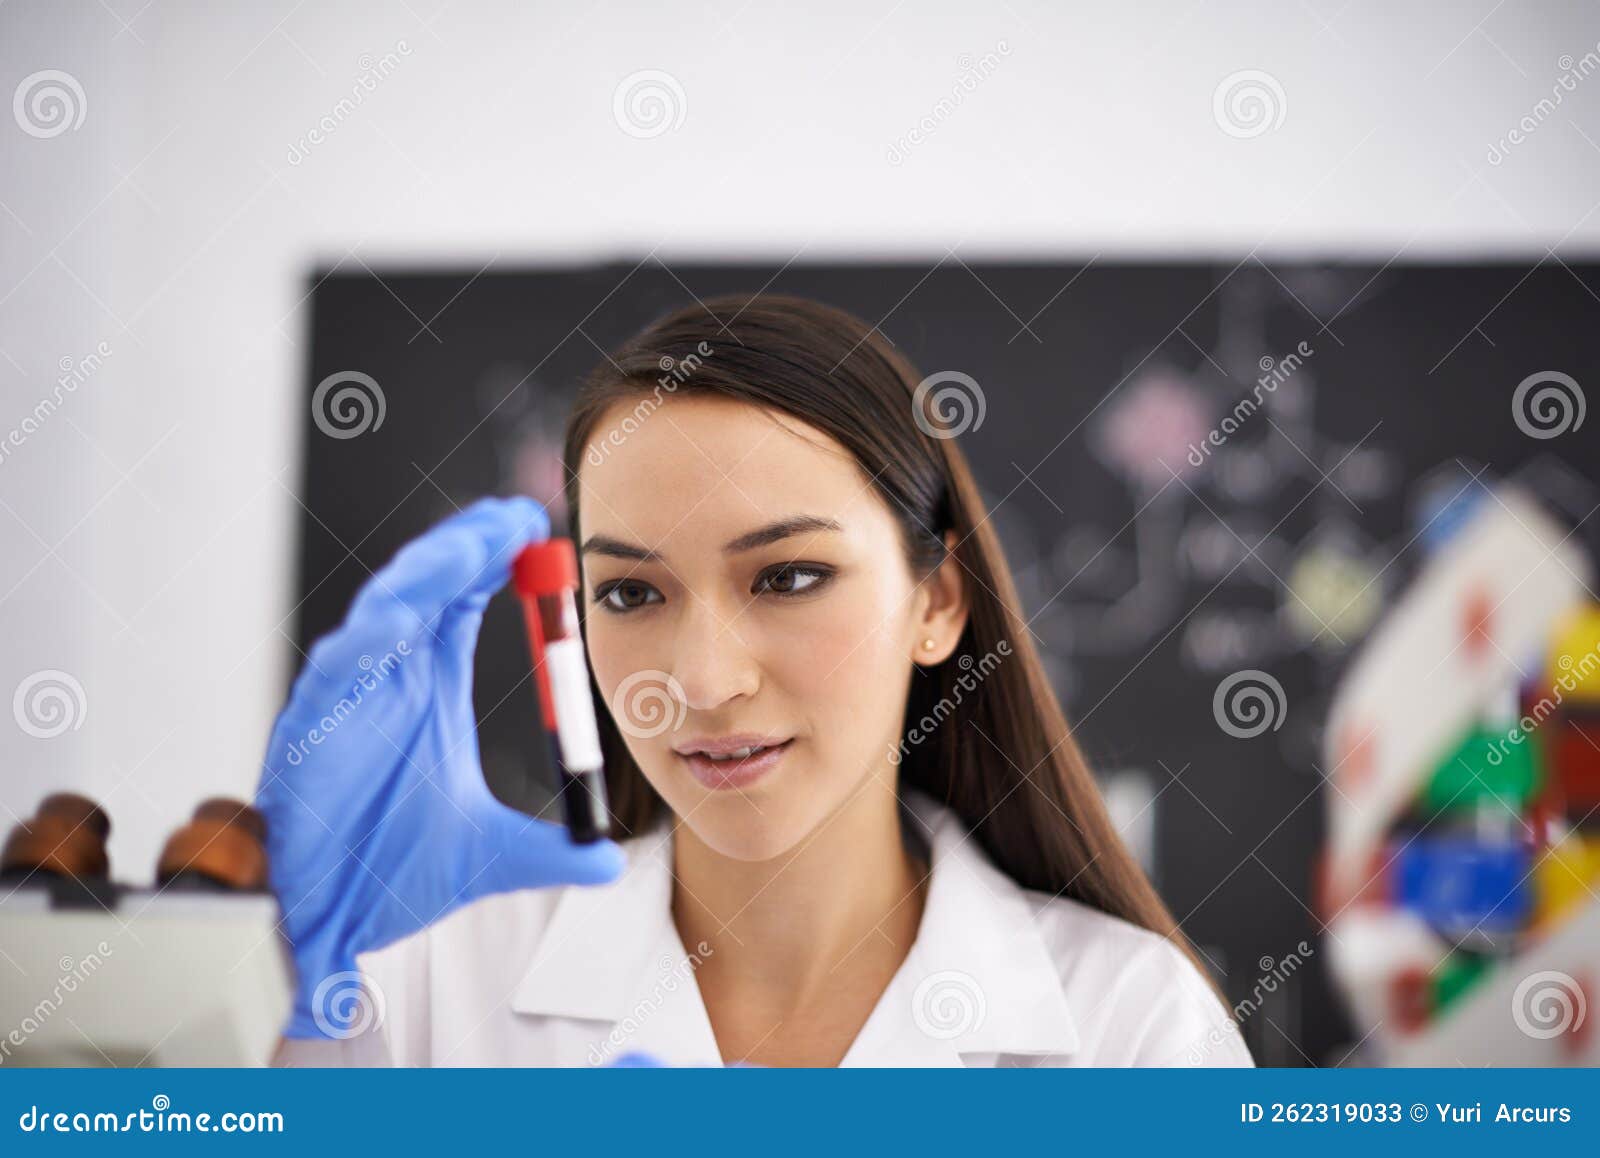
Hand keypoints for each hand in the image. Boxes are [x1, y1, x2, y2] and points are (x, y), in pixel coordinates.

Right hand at [255, 496, 623, 1038]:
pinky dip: (366, 641)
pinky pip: (336, 669)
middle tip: (514, 517)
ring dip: (426, 576)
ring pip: (383, 612)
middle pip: (428, 586)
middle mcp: (389, 676)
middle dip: (468, 545)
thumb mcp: (492, 855)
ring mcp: (348, 697)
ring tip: (470, 548)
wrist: (328, 921)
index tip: (537, 526)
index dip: (495, 558)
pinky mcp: (309, 725)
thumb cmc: (391, 873)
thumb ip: (552, 851)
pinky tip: (402, 618)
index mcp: (429, 684)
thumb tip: (609, 861)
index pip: (464, 599)